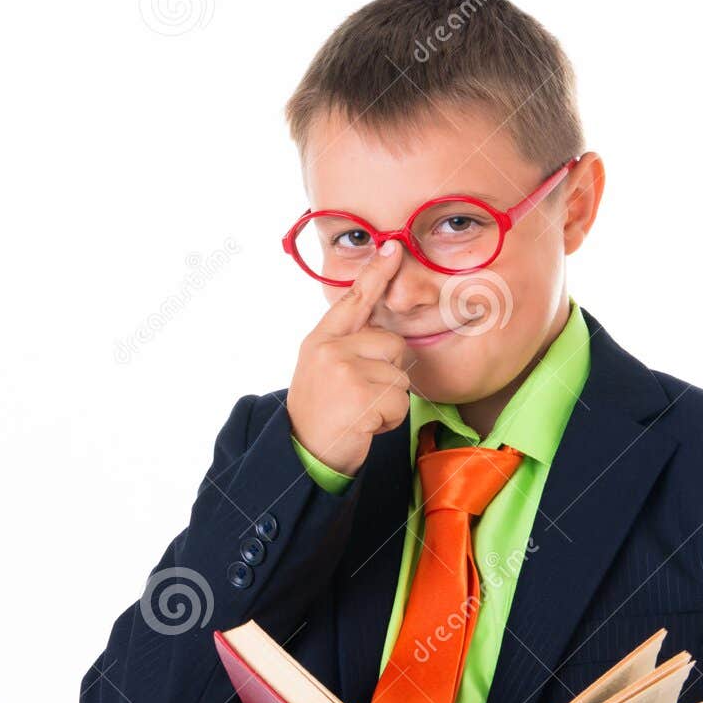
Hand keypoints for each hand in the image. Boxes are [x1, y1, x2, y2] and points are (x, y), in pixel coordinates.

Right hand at [286, 241, 411, 475]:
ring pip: (400, 376)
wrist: (302, 455)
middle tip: (360, 397)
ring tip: (360, 412)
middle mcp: (330, 349)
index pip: (353, 300)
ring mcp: (344, 370)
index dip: (376, 273)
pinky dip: (389, 420)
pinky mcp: (361, 395)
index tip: (394, 248)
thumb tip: (383, 334)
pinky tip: (364, 426)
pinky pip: (400, 401)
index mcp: (320, 340)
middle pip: (393, 344)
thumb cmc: (319, 414)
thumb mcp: (322, 371)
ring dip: (389, 401)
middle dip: (388, 374)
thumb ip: (346, 346)